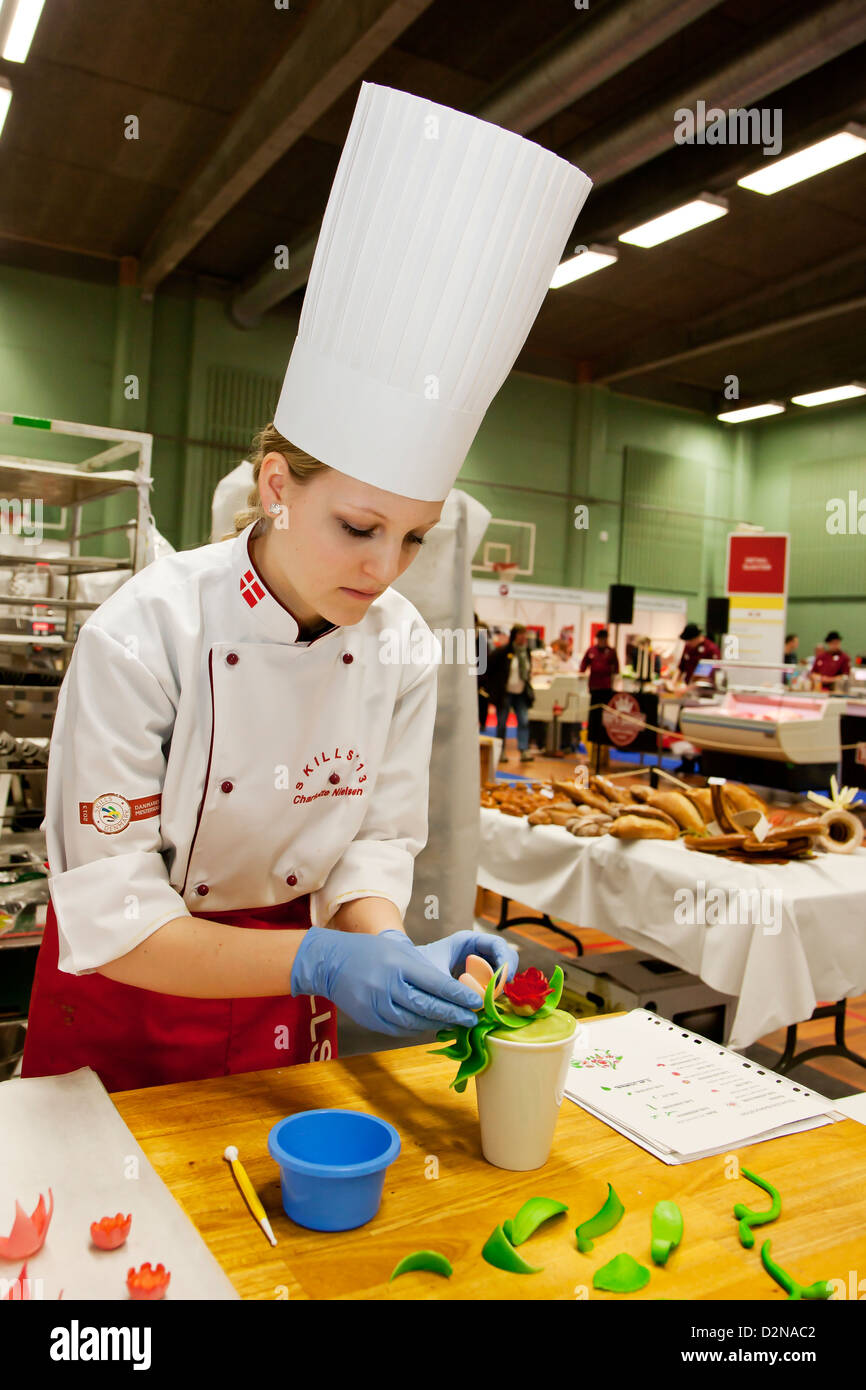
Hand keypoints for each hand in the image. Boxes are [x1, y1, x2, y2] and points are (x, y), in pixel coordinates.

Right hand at [290, 926, 483, 1036]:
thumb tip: (451, 990)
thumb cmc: (369, 952)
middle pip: (428, 1006)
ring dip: (437, 1024)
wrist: (330, 962)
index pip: (436, 984)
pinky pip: (399, 1029)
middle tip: (472, 1019)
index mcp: (399, 965)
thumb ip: (421, 969)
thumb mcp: (398, 950)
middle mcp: (388, 986)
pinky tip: (429, 1026)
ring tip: (455, 1024)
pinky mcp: (370, 1019)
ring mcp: (377, 1005)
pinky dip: (417, 1029)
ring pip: (415, 1022)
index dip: (458, 996)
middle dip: (453, 1014)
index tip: (476, 1002)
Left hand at [414, 930, 519, 998]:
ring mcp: (478, 964)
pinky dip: (492, 992)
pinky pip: (491, 984)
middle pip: (504, 957)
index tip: (505, 978)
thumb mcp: (435, 974)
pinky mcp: (476, 978)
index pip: (497, 944)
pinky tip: (485, 1002)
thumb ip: (452, 987)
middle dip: (506, 974)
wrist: (406, 970)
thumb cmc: (420, 965)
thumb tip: (474, 1004)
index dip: (506, 959)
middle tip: (501, 992)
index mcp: (468, 941)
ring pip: (500, 972)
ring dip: (500, 985)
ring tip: (491, 999)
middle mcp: (476, 951)